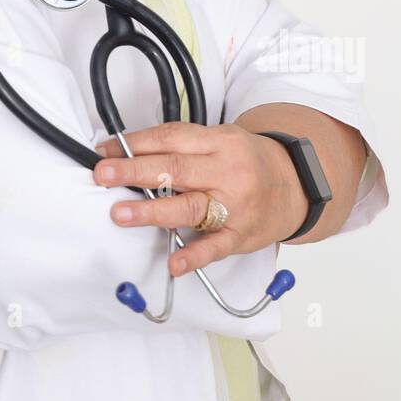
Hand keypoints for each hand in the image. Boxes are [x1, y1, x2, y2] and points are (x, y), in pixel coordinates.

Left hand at [93, 121, 308, 277]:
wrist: (296, 183)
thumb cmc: (247, 161)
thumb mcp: (219, 140)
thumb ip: (182, 147)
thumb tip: (129, 153)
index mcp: (218, 142)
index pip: (170, 138)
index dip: (135, 144)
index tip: (105, 151)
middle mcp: (226, 171)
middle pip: (176, 169)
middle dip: (135, 171)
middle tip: (104, 174)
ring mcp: (235, 205)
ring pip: (190, 207)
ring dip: (153, 211)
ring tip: (122, 213)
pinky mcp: (241, 235)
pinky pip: (216, 247)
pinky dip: (194, 255)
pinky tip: (175, 262)